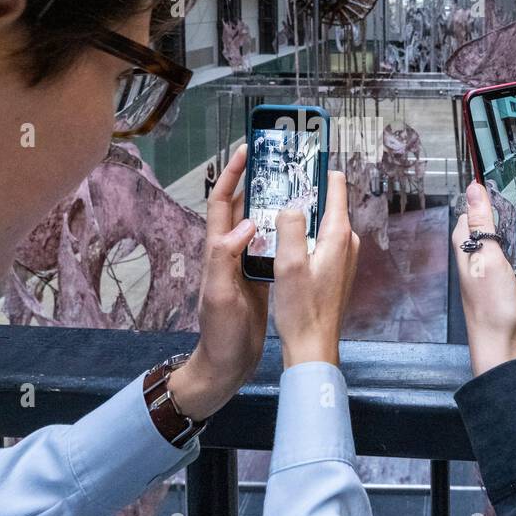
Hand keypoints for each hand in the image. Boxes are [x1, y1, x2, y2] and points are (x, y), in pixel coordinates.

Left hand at [171, 145, 268, 419]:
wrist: (227, 365)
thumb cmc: (221, 333)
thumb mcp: (220, 295)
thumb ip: (226, 257)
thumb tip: (246, 223)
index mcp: (217, 251)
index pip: (221, 203)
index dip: (230, 175)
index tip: (246, 151)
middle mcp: (228, 252)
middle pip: (239, 207)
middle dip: (255, 181)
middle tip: (279, 163)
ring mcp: (243, 264)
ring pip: (256, 224)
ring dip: (270, 204)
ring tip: (294, 186)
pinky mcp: (257, 278)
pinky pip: (268, 245)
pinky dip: (281, 231)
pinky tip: (298, 227)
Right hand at [272, 170, 359, 367]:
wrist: (313, 346)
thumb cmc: (302, 310)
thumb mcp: (288, 264)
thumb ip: (289, 227)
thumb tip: (290, 204)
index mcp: (339, 235)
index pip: (335, 185)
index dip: (317, 168)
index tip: (299, 157)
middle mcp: (347, 242)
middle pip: (327, 202)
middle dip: (304, 192)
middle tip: (277, 184)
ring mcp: (344, 256)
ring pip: (322, 222)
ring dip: (302, 216)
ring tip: (274, 211)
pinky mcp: (336, 269)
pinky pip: (320, 240)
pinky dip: (304, 235)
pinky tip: (283, 243)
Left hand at [451, 182, 515, 375]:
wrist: (500, 343)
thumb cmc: (490, 305)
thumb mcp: (488, 256)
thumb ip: (482, 222)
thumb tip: (473, 189)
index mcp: (466, 244)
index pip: (476, 210)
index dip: (493, 198)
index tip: (514, 186)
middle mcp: (477, 254)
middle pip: (500, 226)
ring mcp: (492, 269)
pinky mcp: (506, 282)